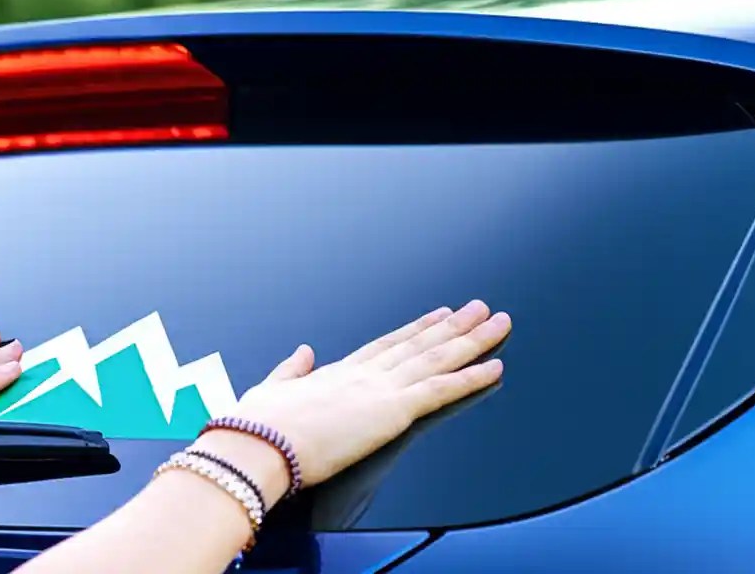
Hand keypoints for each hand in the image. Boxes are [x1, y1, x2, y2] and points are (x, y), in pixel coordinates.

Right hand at [196, 301, 509, 503]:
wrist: (255, 446)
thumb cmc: (256, 430)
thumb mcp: (272, 392)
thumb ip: (290, 370)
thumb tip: (302, 352)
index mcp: (337, 374)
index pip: (387, 347)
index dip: (416, 330)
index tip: (438, 316)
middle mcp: (364, 375)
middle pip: (420, 345)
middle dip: (454, 327)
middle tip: (481, 308)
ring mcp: (380, 389)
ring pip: (438, 359)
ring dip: (472, 341)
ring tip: (498, 323)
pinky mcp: (391, 411)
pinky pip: (441, 390)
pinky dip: (471, 378)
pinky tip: (495, 367)